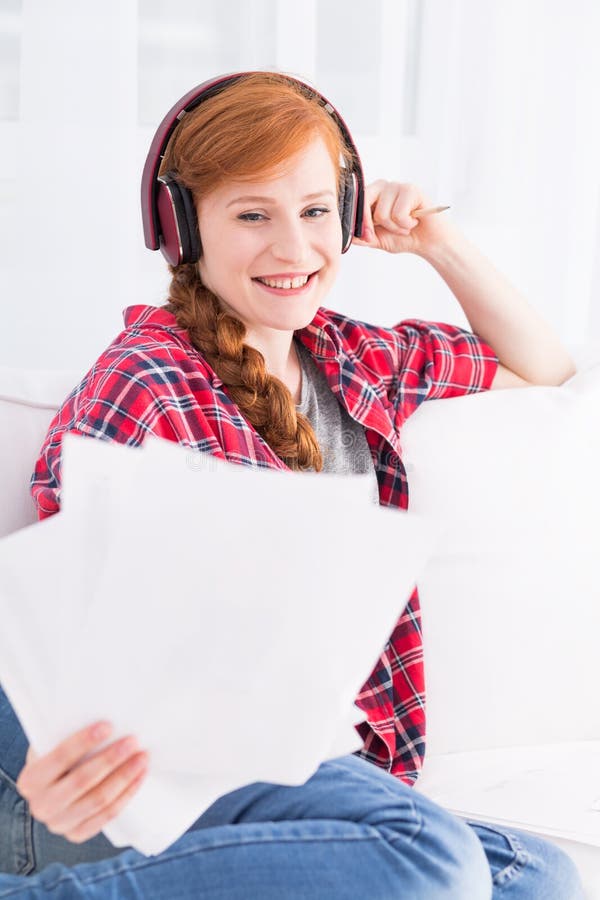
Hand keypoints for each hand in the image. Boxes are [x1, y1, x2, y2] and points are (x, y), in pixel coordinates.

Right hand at [16, 722, 148, 843]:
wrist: (50, 791)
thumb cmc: (57, 758)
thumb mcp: (52, 745)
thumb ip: (66, 734)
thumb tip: (100, 711)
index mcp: (31, 780)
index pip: (59, 758)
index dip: (84, 742)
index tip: (109, 726)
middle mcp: (41, 806)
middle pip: (82, 781)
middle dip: (111, 759)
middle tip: (133, 741)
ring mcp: (59, 824)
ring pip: (98, 800)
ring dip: (125, 777)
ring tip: (143, 757)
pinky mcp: (77, 834)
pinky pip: (107, 815)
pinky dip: (127, 794)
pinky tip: (140, 776)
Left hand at [353, 180, 453, 255]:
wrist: (429, 242)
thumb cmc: (405, 237)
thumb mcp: (377, 239)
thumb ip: (361, 236)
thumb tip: (347, 235)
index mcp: (372, 196)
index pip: (356, 200)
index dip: (358, 220)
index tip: (366, 236)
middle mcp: (383, 187)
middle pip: (364, 200)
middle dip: (371, 223)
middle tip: (385, 233)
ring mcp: (397, 186)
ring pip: (382, 212)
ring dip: (394, 228)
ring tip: (404, 227)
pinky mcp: (411, 189)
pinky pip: (399, 214)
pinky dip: (406, 225)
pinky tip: (414, 222)